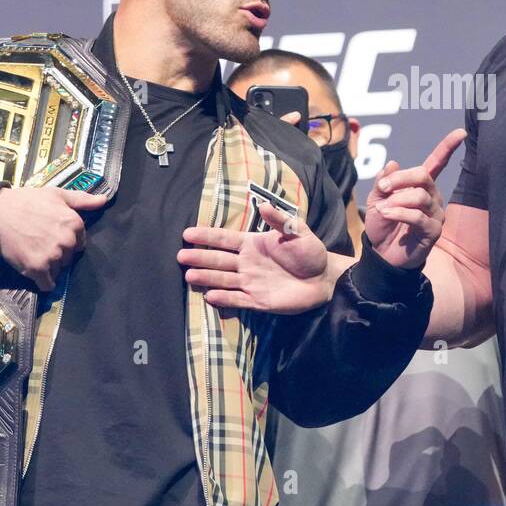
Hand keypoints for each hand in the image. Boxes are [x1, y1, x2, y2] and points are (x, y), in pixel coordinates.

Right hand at [0, 186, 107, 291]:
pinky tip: (38, 275)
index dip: (68, 241)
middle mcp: (67, 241)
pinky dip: (44, 282)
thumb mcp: (58, 194)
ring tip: (35, 253)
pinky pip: (47, 284)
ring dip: (50, 266)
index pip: (80, 243)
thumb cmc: (29, 201)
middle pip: (70, 257)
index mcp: (75, 224)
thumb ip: (82, 200)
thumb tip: (103, 200)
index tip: (55, 237)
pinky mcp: (37, 268)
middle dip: (60, 253)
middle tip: (43, 244)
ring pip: (58, 269)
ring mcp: (53, 256)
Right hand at [180, 200, 329, 312]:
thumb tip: (263, 204)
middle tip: (181, 256)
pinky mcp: (258, 301)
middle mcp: (247, 263)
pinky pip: (237, 299)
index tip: (187, 234)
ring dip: (207, 278)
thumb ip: (279, 220)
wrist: (324, 279)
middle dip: (200, 257)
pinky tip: (210, 296)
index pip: (225, 239)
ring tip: (190, 276)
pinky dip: (224, 298)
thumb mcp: (297, 231)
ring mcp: (251, 282)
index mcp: (253, 244)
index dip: (206, 236)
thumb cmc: (310, 252)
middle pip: (219, 260)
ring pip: (224, 279)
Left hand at [364, 129, 465, 269]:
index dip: (448, 147)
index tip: (461, 133)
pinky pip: (417, 216)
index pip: (437, 162)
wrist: (381, 254)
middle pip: (423, 176)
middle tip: (383, 188)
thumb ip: (383, 182)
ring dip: (396, 200)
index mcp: (421, 186)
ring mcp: (436, 214)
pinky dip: (398, 213)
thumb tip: (393, 164)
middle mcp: (433, 197)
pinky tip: (386, 214)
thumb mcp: (376, 199)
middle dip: (400, 179)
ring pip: (420, 196)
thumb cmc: (383, 224)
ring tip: (383, 209)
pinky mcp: (433, 231)